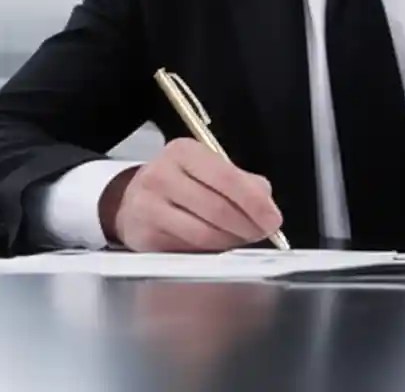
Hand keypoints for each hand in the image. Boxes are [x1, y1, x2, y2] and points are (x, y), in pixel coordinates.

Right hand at [99, 138, 282, 251]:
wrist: (131, 201)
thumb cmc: (179, 183)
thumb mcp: (207, 169)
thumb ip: (241, 181)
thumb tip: (266, 202)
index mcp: (183, 152)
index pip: (226, 177)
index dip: (254, 202)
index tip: (273, 219)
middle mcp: (162, 175)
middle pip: (217, 208)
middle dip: (247, 226)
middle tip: (261, 233)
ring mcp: (150, 206)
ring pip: (205, 233)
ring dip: (232, 241)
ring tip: (242, 239)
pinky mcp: (146, 236)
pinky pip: (190, 249)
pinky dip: (213, 251)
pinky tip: (220, 245)